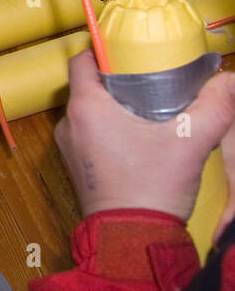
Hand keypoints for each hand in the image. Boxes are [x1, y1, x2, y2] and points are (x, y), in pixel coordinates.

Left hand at [55, 50, 234, 220]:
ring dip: (114, 108)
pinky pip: (90, 135)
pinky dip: (110, 130)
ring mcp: (71, 148)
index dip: (103, 51)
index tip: (127, 51)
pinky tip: (139, 137)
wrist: (133, 239)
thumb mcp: (190, 142)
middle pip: (88, 86)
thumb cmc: (150, 191)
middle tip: (148, 80)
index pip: (82, 61)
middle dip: (117, 81)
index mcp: (86, 108)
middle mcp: (70, 125)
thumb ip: (214, 107)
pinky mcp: (79, 167)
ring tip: (148, 109)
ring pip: (90, 112)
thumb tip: (229, 82)